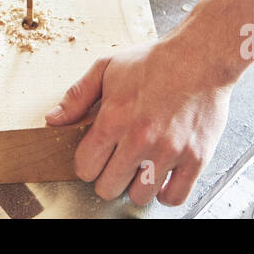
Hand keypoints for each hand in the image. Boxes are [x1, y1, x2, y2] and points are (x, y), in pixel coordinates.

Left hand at [47, 25, 235, 206]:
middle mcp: (139, 140)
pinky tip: (162, 176)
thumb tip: (53, 120)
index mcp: (113, 119)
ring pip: (139, 197)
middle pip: (108, 188)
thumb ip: (77, 96)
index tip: (97, 155)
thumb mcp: (107, 67)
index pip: (84, 168)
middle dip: (109, 176)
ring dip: (137, 185)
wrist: (200, 56)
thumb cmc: (155, 61)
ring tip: (141, 166)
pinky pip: (174, 197)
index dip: (87, 163)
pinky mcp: (195, 158)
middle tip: (119, 160)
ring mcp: (169, 151)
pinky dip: (165, 193)